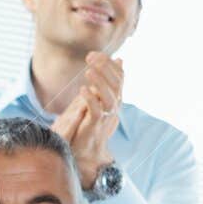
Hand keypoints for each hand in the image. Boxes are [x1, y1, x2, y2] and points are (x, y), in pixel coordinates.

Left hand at [50, 52, 123, 186]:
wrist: (86, 149)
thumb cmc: (91, 121)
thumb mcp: (100, 97)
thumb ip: (109, 80)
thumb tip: (120, 60)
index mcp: (116, 97)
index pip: (119, 76)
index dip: (108, 63)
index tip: (93, 54)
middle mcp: (114, 106)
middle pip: (116, 84)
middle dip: (104, 68)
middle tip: (90, 57)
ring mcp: (106, 116)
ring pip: (109, 96)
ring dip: (99, 82)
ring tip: (88, 71)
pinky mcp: (96, 125)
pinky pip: (97, 111)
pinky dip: (90, 99)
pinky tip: (82, 90)